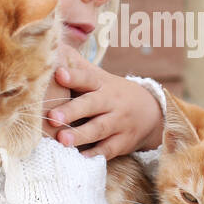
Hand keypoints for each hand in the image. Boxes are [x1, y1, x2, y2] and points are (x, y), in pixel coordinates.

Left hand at [43, 46, 163, 158]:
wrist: (150, 112)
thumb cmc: (112, 93)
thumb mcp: (99, 77)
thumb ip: (77, 66)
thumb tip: (54, 45)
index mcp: (102, 84)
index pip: (88, 78)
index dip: (74, 76)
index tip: (59, 74)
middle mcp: (111, 102)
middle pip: (92, 105)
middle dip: (72, 111)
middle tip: (53, 117)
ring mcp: (119, 123)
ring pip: (99, 129)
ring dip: (80, 135)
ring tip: (62, 140)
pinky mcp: (123, 142)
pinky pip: (109, 149)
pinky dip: (96, 154)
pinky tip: (81, 158)